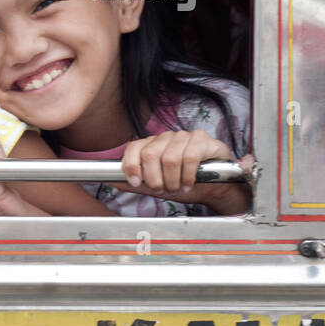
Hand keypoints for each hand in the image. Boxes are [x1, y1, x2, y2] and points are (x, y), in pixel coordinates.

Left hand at [116, 131, 251, 212]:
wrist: (213, 187)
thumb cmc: (184, 183)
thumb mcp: (157, 187)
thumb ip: (136, 183)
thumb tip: (112, 180)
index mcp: (152, 145)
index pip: (134, 147)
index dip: (131, 165)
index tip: (135, 182)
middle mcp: (166, 137)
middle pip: (150, 154)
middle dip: (154, 178)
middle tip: (162, 189)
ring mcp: (184, 136)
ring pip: (169, 158)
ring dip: (172, 179)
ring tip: (177, 187)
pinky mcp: (202, 140)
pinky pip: (190, 157)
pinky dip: (187, 176)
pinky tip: (189, 183)